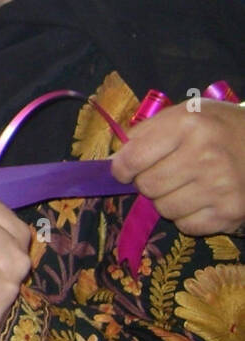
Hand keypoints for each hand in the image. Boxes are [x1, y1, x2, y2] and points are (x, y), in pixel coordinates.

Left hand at [111, 99, 244, 235]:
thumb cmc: (217, 127)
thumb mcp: (182, 115)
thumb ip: (143, 135)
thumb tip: (109, 164)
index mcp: (188, 125)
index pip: (132, 159)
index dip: (122, 168)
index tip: (126, 170)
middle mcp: (206, 155)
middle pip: (146, 186)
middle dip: (147, 182)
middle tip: (166, 173)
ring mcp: (221, 186)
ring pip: (164, 209)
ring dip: (167, 200)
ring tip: (187, 184)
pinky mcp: (231, 211)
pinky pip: (186, 226)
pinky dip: (187, 217)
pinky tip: (202, 199)